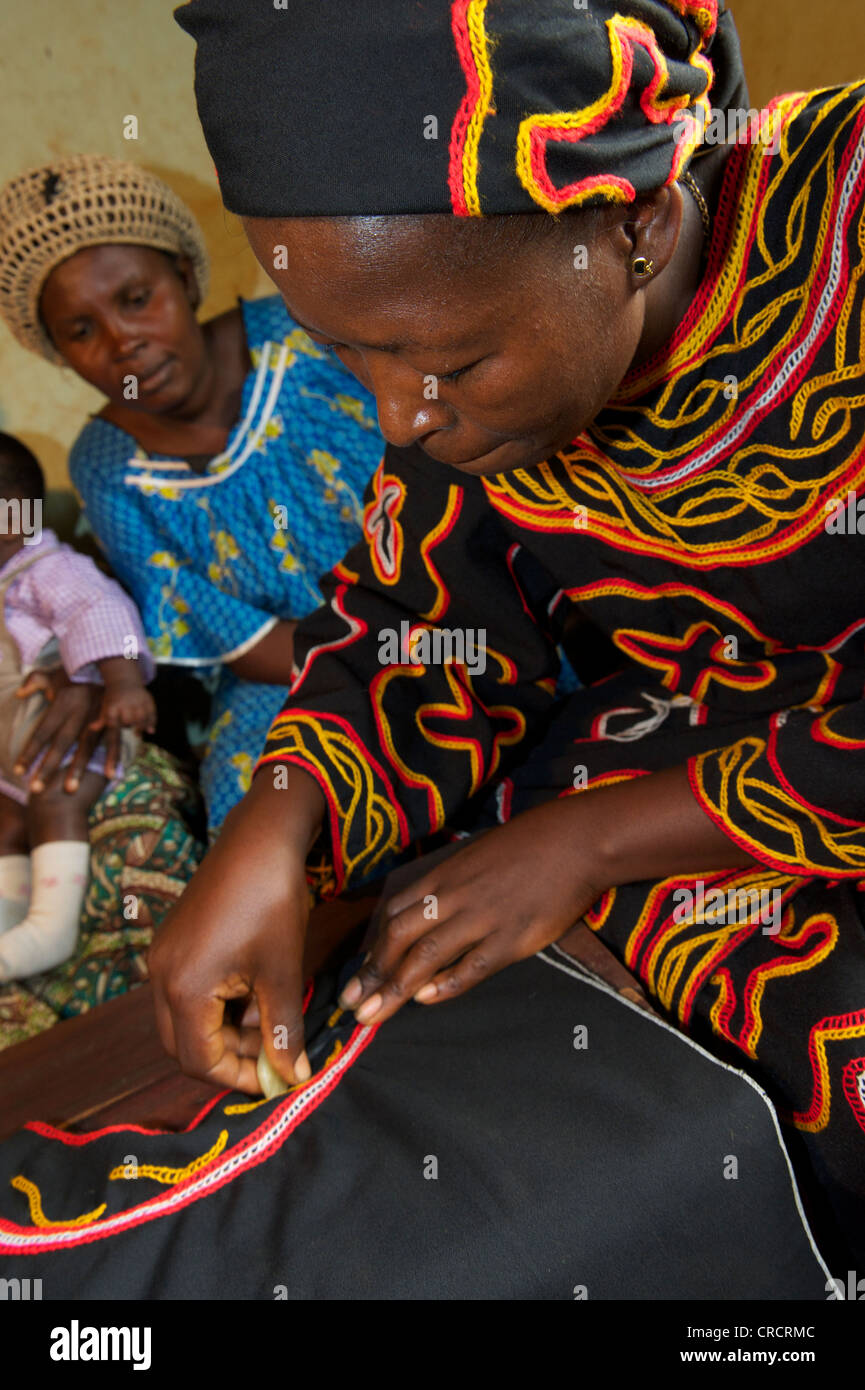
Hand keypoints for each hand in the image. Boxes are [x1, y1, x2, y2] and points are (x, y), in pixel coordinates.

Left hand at [14, 670, 107, 793]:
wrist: (108, 664)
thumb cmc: (75, 674)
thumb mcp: (51, 674)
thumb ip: (33, 682)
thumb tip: (18, 695)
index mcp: (61, 704)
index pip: (41, 733)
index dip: (29, 752)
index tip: (18, 771)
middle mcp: (78, 713)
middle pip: (60, 745)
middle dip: (48, 767)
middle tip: (36, 789)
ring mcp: (97, 718)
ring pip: (85, 748)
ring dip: (77, 770)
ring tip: (69, 790)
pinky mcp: (112, 722)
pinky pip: (109, 744)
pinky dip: (111, 760)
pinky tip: (110, 776)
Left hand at [95, 681, 156, 738]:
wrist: (125, 681)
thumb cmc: (113, 699)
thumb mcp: (105, 707)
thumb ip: (101, 720)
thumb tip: (91, 728)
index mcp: (113, 705)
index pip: (113, 721)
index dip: (114, 728)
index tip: (115, 734)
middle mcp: (126, 703)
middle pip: (128, 720)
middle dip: (129, 727)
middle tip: (129, 731)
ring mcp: (138, 701)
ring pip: (142, 718)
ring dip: (141, 727)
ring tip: (139, 733)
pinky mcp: (148, 700)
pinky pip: (152, 713)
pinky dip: (152, 723)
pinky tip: (150, 730)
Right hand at [148, 767, 325, 1092]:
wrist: (259, 839)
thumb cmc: (271, 902)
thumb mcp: (282, 972)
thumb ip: (283, 1030)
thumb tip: (293, 1075)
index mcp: (184, 988)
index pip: (198, 1061)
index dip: (237, 1078)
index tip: (274, 1078)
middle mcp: (161, 976)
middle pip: (182, 1045)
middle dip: (226, 1058)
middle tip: (270, 1056)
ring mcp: (163, 957)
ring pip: (184, 1019)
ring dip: (222, 1031)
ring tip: (268, 1020)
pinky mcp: (172, 942)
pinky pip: (186, 991)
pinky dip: (215, 1005)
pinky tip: (253, 992)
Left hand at [339, 796, 603, 1024]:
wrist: (575, 841)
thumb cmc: (527, 846)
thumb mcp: (476, 855)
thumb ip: (451, 883)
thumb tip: (431, 912)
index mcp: (443, 875)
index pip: (393, 915)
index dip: (373, 948)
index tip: (360, 975)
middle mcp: (454, 897)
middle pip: (399, 938)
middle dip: (371, 975)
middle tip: (351, 1005)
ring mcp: (482, 918)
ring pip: (426, 957)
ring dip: (395, 990)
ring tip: (372, 1016)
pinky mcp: (511, 938)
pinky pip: (471, 966)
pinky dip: (446, 985)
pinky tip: (426, 1001)